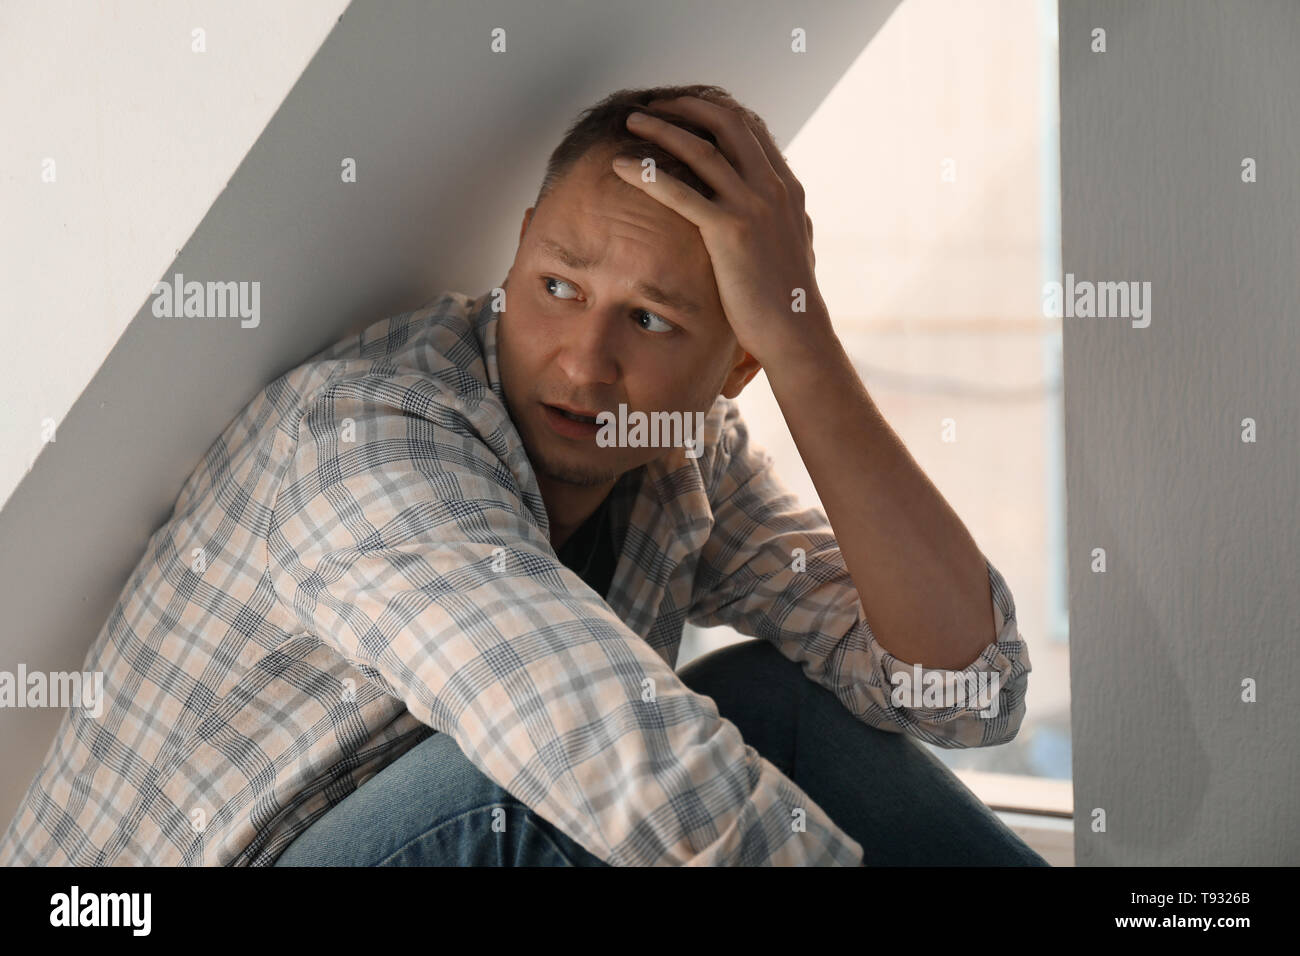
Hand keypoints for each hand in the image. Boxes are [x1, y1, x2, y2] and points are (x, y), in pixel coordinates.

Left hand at [611, 95, 830, 365]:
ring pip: (702, 148)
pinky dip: (647, 173)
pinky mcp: (730, 230)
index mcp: (786, 186)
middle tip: (653, 106)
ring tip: (631, 121)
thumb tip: (770, 207)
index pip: (750, 126)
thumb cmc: (786, 299)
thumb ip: (778, 217)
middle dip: (686, 106)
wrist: (795, 331)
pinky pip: (680, 191)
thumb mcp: (791, 244)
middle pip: (727, 121)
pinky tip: (621, 167)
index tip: (683, 107)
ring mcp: (753, 205)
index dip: (713, 109)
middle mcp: (773, 186)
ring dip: (661, 128)